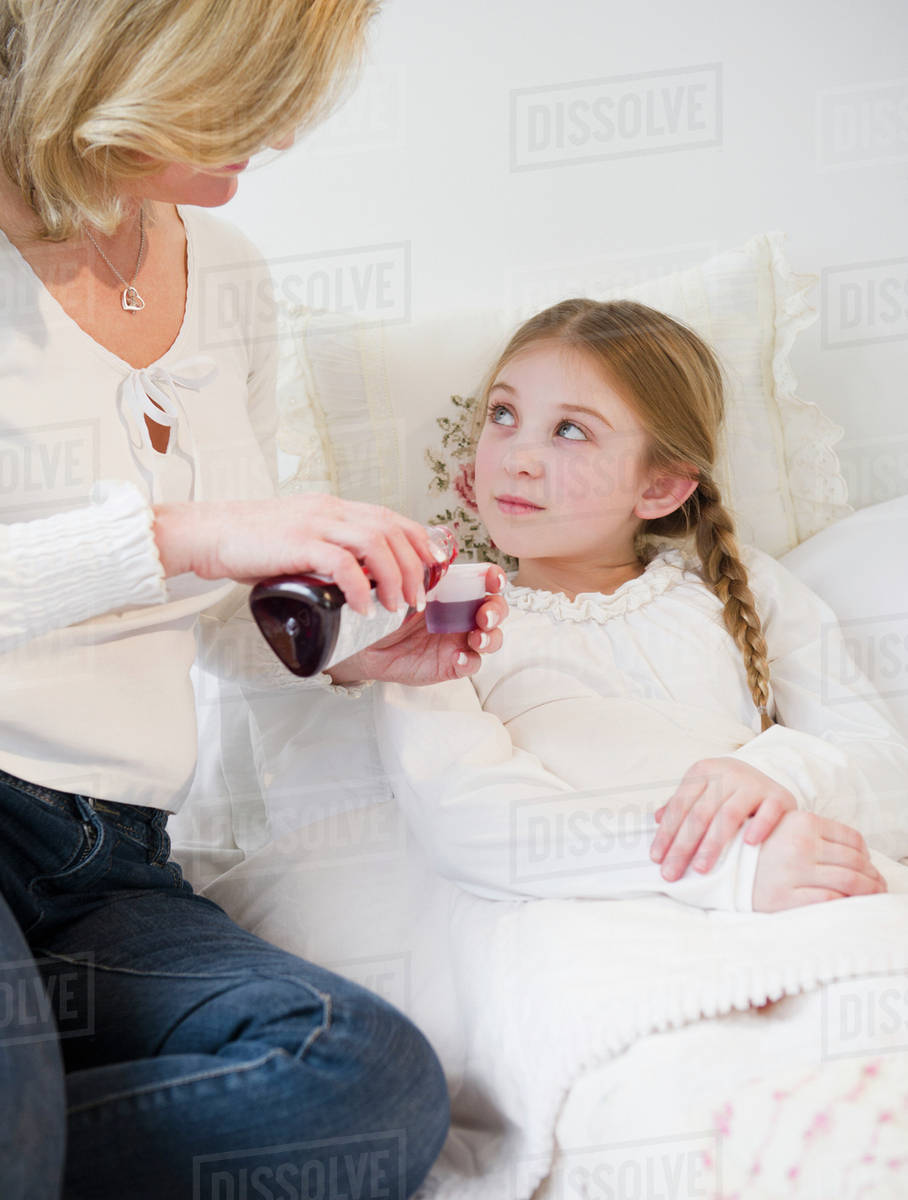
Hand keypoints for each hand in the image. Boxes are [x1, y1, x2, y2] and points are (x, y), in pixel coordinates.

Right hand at [154, 493, 445, 614]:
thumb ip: (326, 550)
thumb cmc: (250, 542)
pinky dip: (361, 588)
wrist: (208, 533)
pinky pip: (343, 564)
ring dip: (395, 578)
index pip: (390, 517)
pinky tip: (365, 609)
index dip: (418, 541)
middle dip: (415, 567)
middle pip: (391, 530)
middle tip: (419, 599)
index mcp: (333, 507)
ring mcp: (315, 524)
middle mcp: (330, 510)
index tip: (431, 569)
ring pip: (376, 544)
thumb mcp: (298, 538)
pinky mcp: (298, 543)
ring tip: (399, 607)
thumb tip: (353, 578)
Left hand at [327, 564, 507, 686]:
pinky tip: (458, 658)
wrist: (365, 641)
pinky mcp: (451, 663)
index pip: (485, 580)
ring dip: (490, 637)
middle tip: (483, 616)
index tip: (493, 580)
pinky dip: (470, 661)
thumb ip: (420, 572)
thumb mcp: (400, 584)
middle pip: (496, 609)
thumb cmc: (385, 610)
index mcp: (454, 590)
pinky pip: (472, 664)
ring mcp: (459, 639)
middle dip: (496, 611)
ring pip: (491, 638)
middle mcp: (461, 614)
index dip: (495, 578)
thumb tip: (434, 557)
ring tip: (476, 638)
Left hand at [649, 757, 797, 881]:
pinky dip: (759, 826)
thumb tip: (656, 818)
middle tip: (672, 872)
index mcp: (703, 772)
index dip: (666, 832)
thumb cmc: (729, 790)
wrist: (770, 777)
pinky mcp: (778, 796)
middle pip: (700, 814)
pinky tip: (749, 845)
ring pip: (728, 815)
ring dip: (712, 844)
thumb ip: (682, 804)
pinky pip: (769, 812)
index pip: (680, 805)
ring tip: (701, 869)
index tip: (657, 858)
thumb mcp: (704, 791)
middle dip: (683, 846)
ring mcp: (753, 784)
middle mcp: (727, 774)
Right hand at [752, 811, 886, 910]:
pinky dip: (846, 902)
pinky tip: (848, 904)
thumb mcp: (785, 826)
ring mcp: (793, 872)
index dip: (867, 854)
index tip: (869, 866)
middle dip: (873, 876)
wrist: (719, 866)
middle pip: (855, 861)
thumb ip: (817, 833)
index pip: (851, 839)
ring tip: (873, 896)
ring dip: (868, 891)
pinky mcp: (785, 897)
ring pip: (849, 881)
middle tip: (879, 885)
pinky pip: (829, 900)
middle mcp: (800, 845)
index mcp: (802, 823)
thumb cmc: (757, 847)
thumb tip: (859, 854)